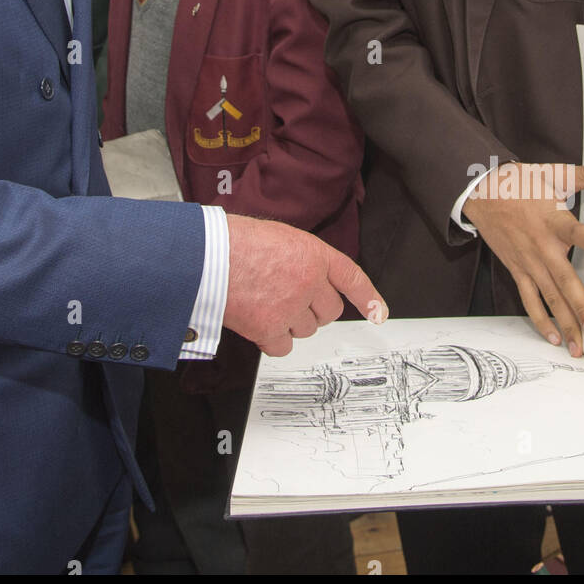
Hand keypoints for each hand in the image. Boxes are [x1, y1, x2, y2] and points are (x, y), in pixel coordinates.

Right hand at [223, 214, 386, 356]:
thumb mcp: (278, 237)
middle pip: (329, 311)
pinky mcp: (270, 329)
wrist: (205, 256)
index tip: (378, 312)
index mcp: (313, 254)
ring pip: (306, 330)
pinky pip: (283, 346)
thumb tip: (306, 279)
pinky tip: (258, 321)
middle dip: (313, 309)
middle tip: (288, 298)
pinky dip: (272, 340)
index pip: (351, 277)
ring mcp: (291, 307)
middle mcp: (309, 281)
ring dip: (290, 322)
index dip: (368, 297)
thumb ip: (300, 258)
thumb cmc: (233, 241)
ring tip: (265, 301)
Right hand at [462, 157, 583, 356]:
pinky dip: (540, 320)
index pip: (577, 232)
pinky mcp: (517, 270)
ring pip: (548, 297)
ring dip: (564, 322)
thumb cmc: (520, 183)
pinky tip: (554, 338)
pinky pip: (529, 299)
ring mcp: (528, 262)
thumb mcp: (554, 174)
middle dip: (579, 307)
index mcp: (552, 220)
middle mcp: (541, 246)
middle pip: (563, 280)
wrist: (480, 192)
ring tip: (579, 346)